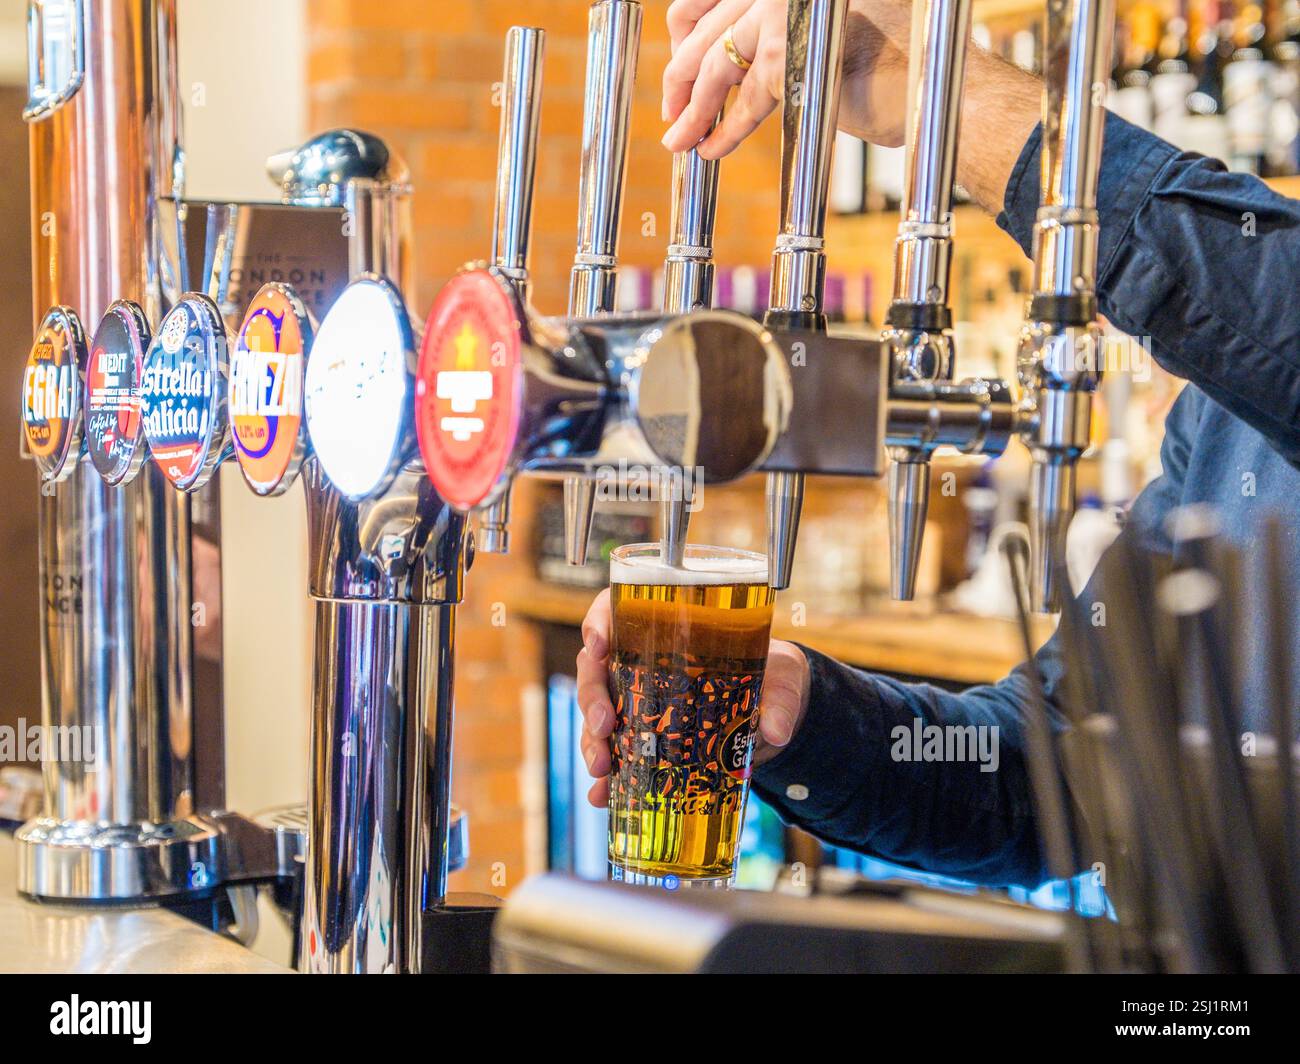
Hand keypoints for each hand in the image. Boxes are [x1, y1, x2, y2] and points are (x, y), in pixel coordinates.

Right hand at [575, 588, 810, 807]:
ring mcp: (637, 701)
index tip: (597, 645)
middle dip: (592, 697)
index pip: (617, 611)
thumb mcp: (780, 677)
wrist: (772, 713)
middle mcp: (641, 662)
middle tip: (604, 725)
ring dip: (592, 741)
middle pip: (596, 668)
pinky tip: (603, 795)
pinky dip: (606, 777)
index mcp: (668, 629)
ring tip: (602, 769)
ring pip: (597, 714)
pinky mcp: (642, 738)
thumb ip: (781, 697)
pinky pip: (614, 753)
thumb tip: (775, 730)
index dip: (598, 624)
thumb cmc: (769, 675)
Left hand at [661, 0, 1039, 214]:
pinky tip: (712, 149)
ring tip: (680, 141)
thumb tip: (723, 57)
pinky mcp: (793, 56)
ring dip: (694, 112)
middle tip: (671, 114)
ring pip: (719, 67)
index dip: (686, 35)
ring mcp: (786, 13)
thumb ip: (778, 32)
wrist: (938, 90)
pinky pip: (745, 101)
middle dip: (680, 81)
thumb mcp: (824, 34)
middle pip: (707, 32)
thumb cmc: (893, 66)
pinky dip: (725, 131)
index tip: (679, 72)